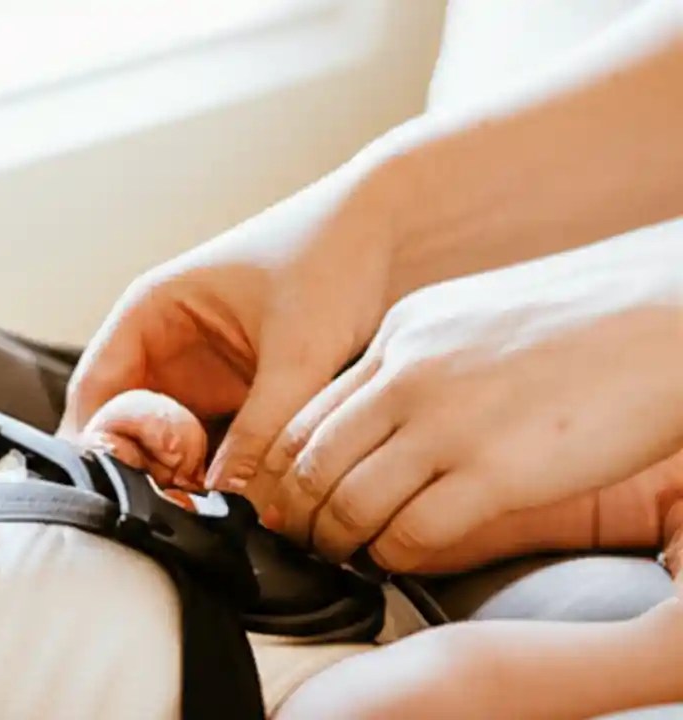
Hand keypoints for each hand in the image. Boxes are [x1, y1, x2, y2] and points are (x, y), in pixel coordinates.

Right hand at [60, 166, 398, 509]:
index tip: (140, 483)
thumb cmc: (333, 254)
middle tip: (186, 507)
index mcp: (150, 314)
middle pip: (126, 431)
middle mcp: (167, 350)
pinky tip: (249, 502)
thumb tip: (236, 506)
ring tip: (221, 509)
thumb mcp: (297, 348)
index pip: (94, 392)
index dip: (105, 443)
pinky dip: (227, 482)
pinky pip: (219, 455)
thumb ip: (263, 430)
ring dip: (188, 484)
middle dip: (149, 474)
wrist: (400, 233)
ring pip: (172, 451)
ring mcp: (204, 380)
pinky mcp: (244, 404)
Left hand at [263, 222, 682, 570]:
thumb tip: (386, 408)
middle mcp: (408, 376)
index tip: (285, 499)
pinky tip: (396, 560)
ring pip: (347, 503)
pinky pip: (409, 533)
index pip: (305, 413)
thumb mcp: (475, 317)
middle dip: (295, 514)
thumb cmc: (588, 321)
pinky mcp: (495, 471)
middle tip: (301, 541)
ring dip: (336, 541)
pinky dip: (390, 556)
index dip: (282, 469)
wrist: (672, 316)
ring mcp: (447, 424)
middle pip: (311, 463)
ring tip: (344, 556)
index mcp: (401, 335)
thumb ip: (420, 357)